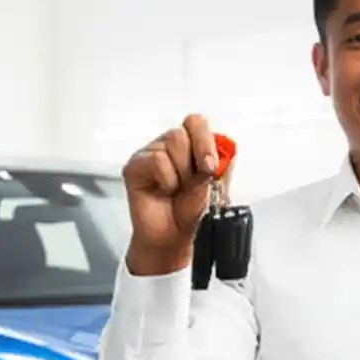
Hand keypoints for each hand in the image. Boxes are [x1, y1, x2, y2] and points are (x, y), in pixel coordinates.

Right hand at [122, 114, 221, 274]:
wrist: (173, 237)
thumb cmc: (190, 212)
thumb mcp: (214, 187)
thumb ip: (221, 166)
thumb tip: (225, 150)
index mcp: (190, 145)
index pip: (196, 123)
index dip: (205, 141)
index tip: (211, 165)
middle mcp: (168, 145)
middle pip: (182, 133)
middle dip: (193, 161)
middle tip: (192, 183)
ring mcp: (150, 153)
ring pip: (170, 143)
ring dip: (180, 173)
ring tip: (176, 189)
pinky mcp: (135, 166)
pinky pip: (156, 160)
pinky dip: (167, 179)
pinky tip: (164, 191)